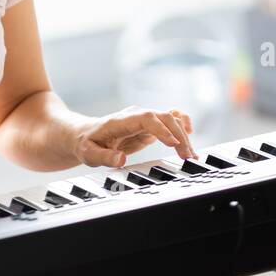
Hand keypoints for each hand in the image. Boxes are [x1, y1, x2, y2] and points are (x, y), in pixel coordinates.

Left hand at [73, 107, 196, 167]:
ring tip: (191, 154)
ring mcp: (144, 119)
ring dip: (183, 134)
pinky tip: (190, 133)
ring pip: (170, 119)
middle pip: (163, 117)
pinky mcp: (149, 126)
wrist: (85, 134)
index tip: (173, 144)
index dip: (162, 129)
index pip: (147, 118)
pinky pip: (169, 119)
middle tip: (187, 156)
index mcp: (121, 120)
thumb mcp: (89, 154)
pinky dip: (182, 124)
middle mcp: (135, 115)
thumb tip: (121, 159)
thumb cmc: (87, 143)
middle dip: (178, 135)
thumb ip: (104, 157)